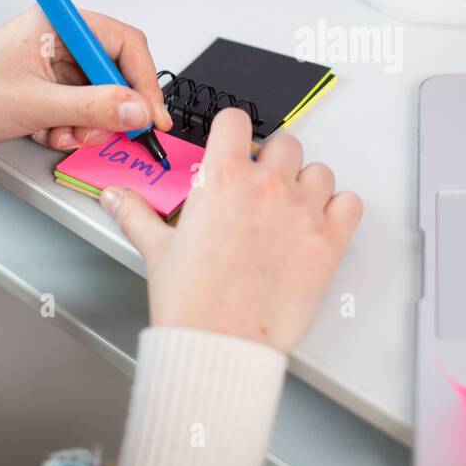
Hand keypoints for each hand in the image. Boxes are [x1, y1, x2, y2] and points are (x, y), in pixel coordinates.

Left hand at [0, 6, 172, 170]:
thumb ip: (95, 108)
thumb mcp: (37, 105)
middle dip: (112, 107)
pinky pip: (80, 110)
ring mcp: (50, 67)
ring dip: (90, 123)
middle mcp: (57, 40)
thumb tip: (138, 109)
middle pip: (114, 71)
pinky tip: (50, 134)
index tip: (151, 114)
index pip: (123, 42)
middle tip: (107, 131)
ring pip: (99, 96)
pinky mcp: (44, 90)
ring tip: (66, 134)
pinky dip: (73, 128)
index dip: (143, 79)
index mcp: (55, 23)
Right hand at [100, 109, 362, 353]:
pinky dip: (339, 210)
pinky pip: (350, 203)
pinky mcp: (329, 240)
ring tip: (288, 211)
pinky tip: (319, 224)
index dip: (233, 132)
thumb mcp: (157, 250)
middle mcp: (267, 186)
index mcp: (223, 178)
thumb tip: (115, 197)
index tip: (232, 147)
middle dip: (273, 161)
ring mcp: (303, 210)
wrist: (221, 345)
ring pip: (319, 171)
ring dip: (306, 185)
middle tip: (259, 190)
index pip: (237, 120)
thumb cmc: (191, 302)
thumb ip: (137, 214)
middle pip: (285, 143)